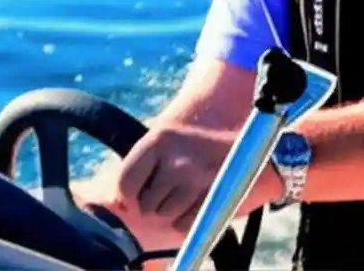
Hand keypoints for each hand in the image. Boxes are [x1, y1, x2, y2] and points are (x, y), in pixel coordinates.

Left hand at [80, 122, 232, 249]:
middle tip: (174, 189)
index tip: (138, 196)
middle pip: (145, 204)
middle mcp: (177, 157)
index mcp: (159, 139)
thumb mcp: (170, 143)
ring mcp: (197, 177)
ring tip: (189, 193)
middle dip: (156, 204)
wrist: (255, 147)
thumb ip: (143, 167)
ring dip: (173, 212)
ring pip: (163, 215)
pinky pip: (184, 225)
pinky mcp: (214, 195)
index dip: (129, 196)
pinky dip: (188, 221)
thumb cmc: (201, 148)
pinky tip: (200, 202)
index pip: (126, 181)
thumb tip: (108, 203)